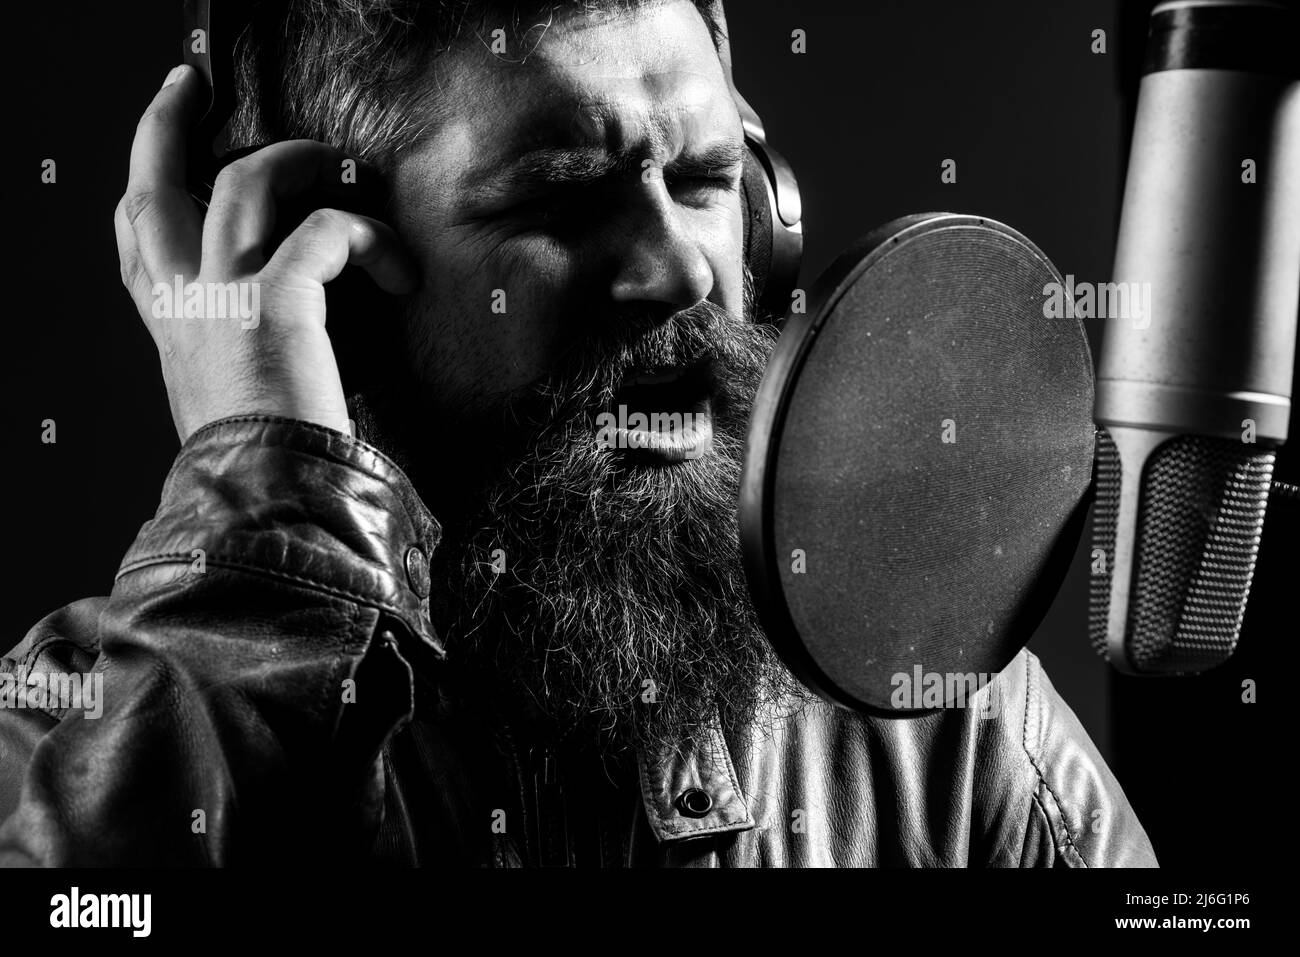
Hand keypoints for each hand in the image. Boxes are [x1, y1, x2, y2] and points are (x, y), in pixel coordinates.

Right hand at [114, 64, 417, 442]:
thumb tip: (272, 350)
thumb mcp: (224, 405)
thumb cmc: (260, 467)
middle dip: (165, 125)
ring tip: (338, 160)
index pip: (137, 242)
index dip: (146, 191)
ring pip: (244, 180)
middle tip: (192, 86)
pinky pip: (329, 231)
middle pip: (152, 187)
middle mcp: (183, 304)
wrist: (264, 502)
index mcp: (170, 330)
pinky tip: (402, 274)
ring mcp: (223, 295)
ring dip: (295, 157)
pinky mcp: (276, 299)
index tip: (170, 159)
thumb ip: (232, 360)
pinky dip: (372, 240)